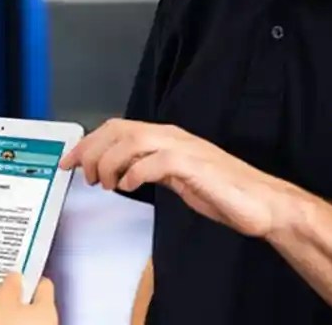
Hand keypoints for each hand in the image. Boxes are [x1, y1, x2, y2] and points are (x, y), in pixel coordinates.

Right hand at [0, 272, 57, 324]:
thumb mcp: (1, 303)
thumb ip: (10, 286)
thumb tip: (16, 276)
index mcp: (47, 309)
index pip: (43, 285)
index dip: (27, 277)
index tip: (10, 273)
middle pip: (30, 305)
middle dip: (11, 300)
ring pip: (19, 322)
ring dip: (2, 318)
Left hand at [59, 119, 283, 238]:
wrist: (261, 203)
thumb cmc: (223, 191)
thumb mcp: (176, 177)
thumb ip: (150, 168)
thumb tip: (121, 172)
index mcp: (167, 137)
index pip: (118, 128)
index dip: (89, 142)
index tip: (69, 161)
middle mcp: (173, 137)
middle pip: (119, 129)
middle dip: (92, 150)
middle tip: (83, 175)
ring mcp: (185, 149)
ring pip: (133, 139)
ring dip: (110, 161)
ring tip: (105, 183)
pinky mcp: (195, 166)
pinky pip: (157, 161)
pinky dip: (136, 172)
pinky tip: (129, 186)